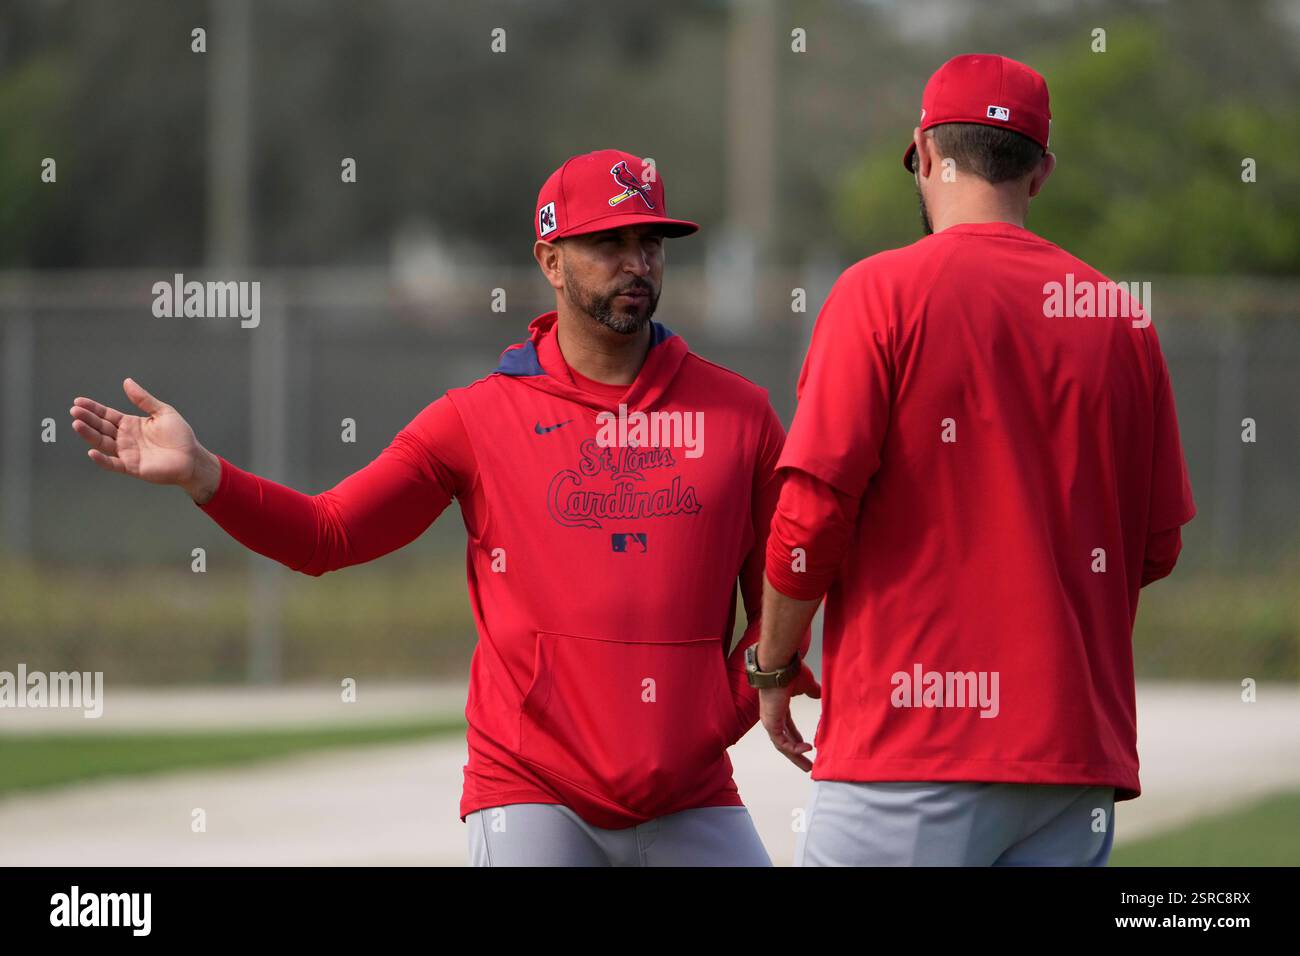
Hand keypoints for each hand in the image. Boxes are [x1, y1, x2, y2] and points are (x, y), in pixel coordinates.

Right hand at [70, 378, 219, 501]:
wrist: (192, 458)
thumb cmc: (179, 435)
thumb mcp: (162, 412)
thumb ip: (143, 399)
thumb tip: (127, 381)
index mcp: (130, 424)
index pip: (106, 415)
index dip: (93, 408)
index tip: (78, 402)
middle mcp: (125, 438)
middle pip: (101, 427)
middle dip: (87, 419)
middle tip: (74, 410)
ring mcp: (126, 453)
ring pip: (102, 443)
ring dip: (89, 434)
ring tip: (76, 424)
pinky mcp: (132, 467)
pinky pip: (113, 463)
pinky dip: (101, 459)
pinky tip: (91, 451)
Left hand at [759, 664, 820, 771]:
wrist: (779, 665)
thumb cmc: (789, 671)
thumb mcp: (806, 684)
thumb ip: (812, 691)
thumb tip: (820, 694)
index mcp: (779, 708)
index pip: (787, 728)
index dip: (797, 739)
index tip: (807, 747)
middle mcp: (772, 716)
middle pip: (785, 741)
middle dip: (796, 754)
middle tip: (807, 765)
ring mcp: (770, 721)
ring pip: (782, 745)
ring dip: (795, 756)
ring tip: (808, 766)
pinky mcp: (771, 723)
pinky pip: (782, 742)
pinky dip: (794, 748)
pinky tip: (806, 749)